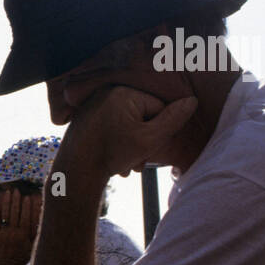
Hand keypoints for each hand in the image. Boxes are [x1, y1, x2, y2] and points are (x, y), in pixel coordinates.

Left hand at [0, 190, 39, 264]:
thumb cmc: (22, 257)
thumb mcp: (33, 246)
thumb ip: (36, 233)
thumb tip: (42, 220)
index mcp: (23, 236)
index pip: (26, 218)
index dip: (27, 207)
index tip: (28, 197)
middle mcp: (13, 233)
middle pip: (15, 214)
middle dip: (16, 201)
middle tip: (17, 191)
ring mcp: (3, 233)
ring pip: (5, 215)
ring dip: (6, 202)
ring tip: (8, 193)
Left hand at [61, 85, 198, 177]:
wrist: (73, 172)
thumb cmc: (110, 155)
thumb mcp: (150, 139)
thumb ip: (173, 119)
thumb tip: (191, 101)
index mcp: (123, 92)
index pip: (158, 107)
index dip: (159, 132)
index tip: (150, 150)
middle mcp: (106, 92)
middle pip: (141, 116)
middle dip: (144, 141)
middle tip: (138, 164)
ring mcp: (94, 104)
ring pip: (126, 124)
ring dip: (131, 146)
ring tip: (126, 166)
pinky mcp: (86, 117)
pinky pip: (111, 125)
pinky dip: (116, 142)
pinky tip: (115, 160)